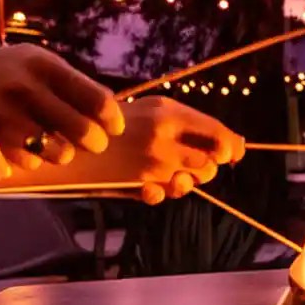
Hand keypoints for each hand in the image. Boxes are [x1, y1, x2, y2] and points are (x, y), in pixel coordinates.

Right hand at [0, 44, 124, 169]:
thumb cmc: (9, 71)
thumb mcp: (40, 62)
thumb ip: (75, 82)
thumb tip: (114, 108)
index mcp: (46, 66)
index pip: (97, 100)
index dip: (113, 120)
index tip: (115, 128)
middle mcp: (26, 89)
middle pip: (83, 131)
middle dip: (96, 142)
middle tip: (95, 143)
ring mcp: (6, 115)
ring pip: (59, 153)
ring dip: (65, 153)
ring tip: (60, 146)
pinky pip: (30, 163)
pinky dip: (35, 160)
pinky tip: (29, 148)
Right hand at [102, 97, 244, 204]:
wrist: (68, 142)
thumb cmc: (113, 124)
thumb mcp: (150, 110)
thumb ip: (189, 123)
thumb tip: (235, 144)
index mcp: (169, 112)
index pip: (218, 132)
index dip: (232, 146)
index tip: (235, 154)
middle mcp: (164, 135)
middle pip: (212, 162)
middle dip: (207, 166)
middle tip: (190, 163)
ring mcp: (152, 162)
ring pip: (194, 180)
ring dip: (187, 180)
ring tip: (169, 172)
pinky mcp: (138, 183)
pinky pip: (166, 195)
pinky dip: (162, 192)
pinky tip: (149, 185)